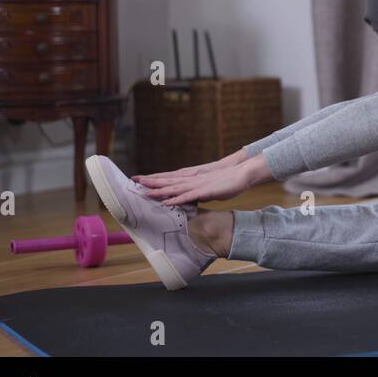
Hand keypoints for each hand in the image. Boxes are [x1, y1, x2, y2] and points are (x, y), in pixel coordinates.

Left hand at [141, 155, 272, 205]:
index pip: (171, 178)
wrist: (242, 174)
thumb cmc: (228, 182)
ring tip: (144, 191)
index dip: (156, 179)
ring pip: (174, 188)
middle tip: (135, 181)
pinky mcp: (204, 191)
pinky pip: (187, 196)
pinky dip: (175, 199)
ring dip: (159, 190)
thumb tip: (192, 197)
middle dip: (151, 181)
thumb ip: (199, 192)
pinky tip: (165, 202)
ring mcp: (197, 185)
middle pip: (168, 181)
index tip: (142, 180)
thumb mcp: (210, 188)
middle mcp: (192, 179)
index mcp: (193, 178)